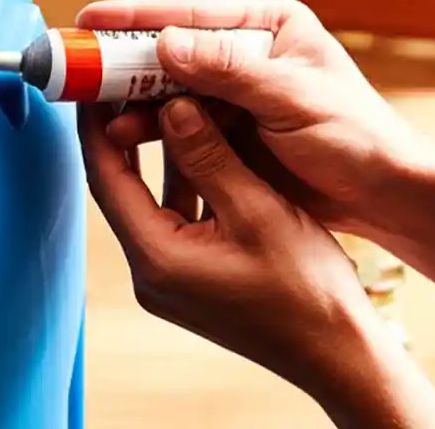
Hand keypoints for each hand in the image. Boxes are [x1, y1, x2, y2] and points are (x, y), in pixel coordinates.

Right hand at [77, 0, 429, 236]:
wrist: (386, 196)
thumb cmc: (358, 138)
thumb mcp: (293, 99)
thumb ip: (230, 72)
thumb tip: (165, 44)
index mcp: (269, 26)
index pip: (192, 16)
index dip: (136, 18)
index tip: (89, 20)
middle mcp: (247, 54)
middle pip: (171, 52)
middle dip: (125, 65)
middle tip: (78, 73)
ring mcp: (236, 94)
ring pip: (169, 91)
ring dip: (135, 104)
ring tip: (106, 122)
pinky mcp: (230, 132)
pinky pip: (179, 125)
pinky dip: (153, 131)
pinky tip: (129, 141)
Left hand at [79, 98, 434, 426]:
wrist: (340, 352)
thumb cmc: (306, 290)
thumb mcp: (257, 208)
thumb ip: (208, 156)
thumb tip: (170, 107)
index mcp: (157, 258)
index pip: (106, 178)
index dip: (95, 126)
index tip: (94, 83)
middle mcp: (152, 273)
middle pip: (123, 188)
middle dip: (124, 134)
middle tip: (125, 83)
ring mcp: (172, 279)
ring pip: (152, 200)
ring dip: (161, 155)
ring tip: (166, 100)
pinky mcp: (194, 278)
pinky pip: (177, 216)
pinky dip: (186, 180)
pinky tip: (203, 144)